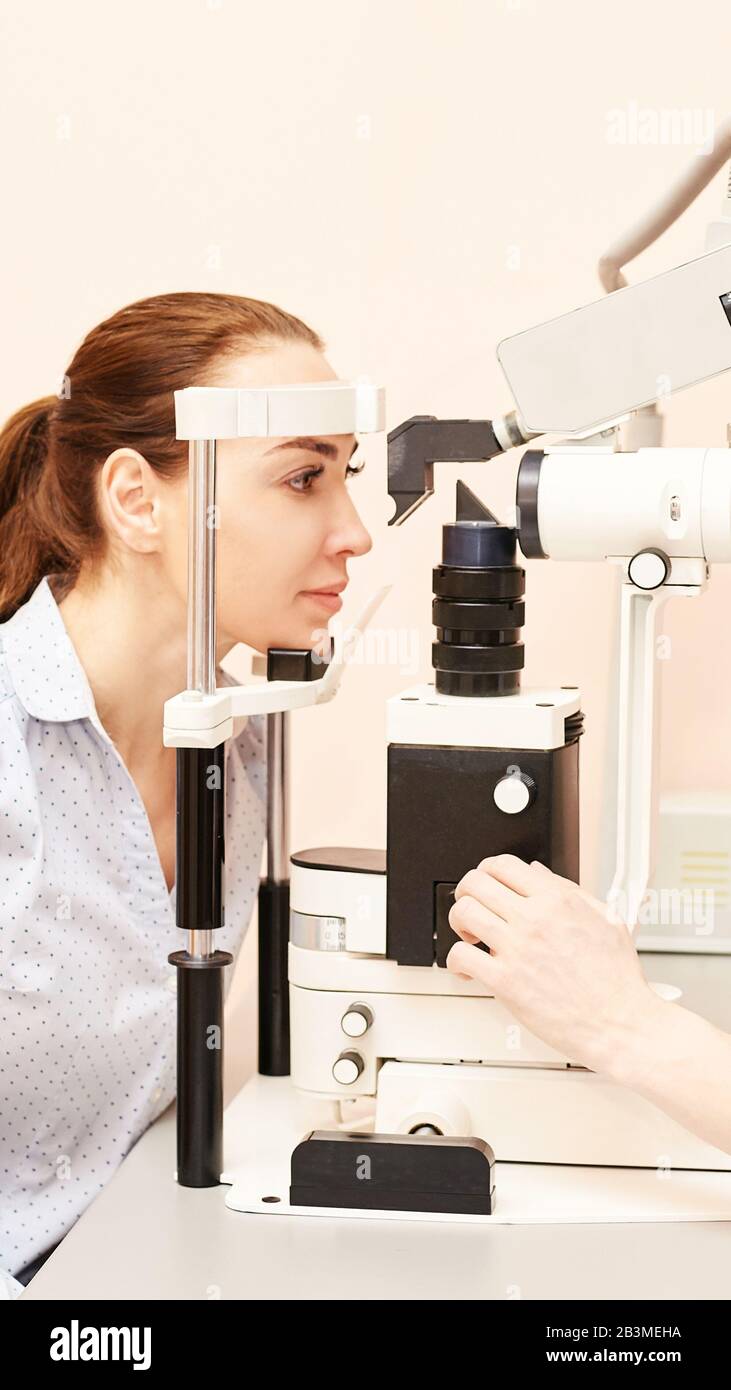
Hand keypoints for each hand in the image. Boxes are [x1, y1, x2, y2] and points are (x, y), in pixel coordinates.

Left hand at [446, 854, 660, 1072]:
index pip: (502, 864)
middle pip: (475, 883)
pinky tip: (469, 968)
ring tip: (471, 937)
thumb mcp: (605, 919)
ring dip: (459, 922)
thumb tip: (537, 873)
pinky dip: (457, 961)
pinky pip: (461, 956)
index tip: (487, 885)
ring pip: (463, 913)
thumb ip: (569, 891)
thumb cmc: (616, 979)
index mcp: (557, 899)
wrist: (619, 1023)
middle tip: (473, 908)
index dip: (487, 872)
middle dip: (467, 893)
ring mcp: (518, 948)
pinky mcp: (505, 981)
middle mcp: (534, 918)